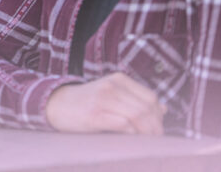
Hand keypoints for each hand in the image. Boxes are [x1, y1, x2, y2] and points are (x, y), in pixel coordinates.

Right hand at [45, 72, 165, 134]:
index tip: (157, 128)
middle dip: (155, 126)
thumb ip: (135, 100)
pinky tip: (130, 138)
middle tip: (156, 139)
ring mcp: (102, 99)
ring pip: (137, 116)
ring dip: (146, 132)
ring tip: (147, 141)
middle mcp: (111, 86)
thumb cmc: (87, 102)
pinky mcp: (94, 115)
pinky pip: (123, 125)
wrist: (56, 104)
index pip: (150, 97)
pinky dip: (132, 133)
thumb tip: (164, 109)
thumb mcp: (112, 95)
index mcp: (118, 79)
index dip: (158, 115)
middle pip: (146, 108)